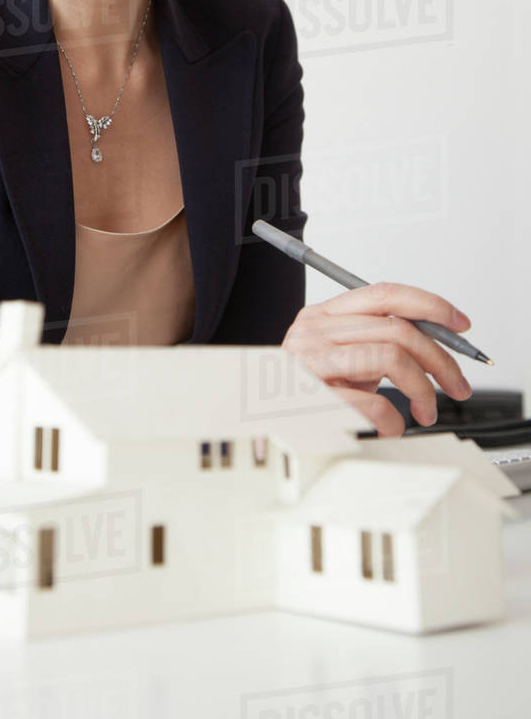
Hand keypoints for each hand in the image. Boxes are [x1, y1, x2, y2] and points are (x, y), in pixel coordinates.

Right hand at [282, 281, 473, 436]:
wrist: (258, 415)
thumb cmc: (307, 387)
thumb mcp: (343, 355)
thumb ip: (378, 341)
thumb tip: (436, 344)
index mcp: (325, 313)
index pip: (385, 294)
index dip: (430, 304)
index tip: (460, 325)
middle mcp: (316, 328)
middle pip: (397, 329)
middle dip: (440, 359)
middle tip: (456, 385)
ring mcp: (311, 359)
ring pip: (391, 356)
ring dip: (422, 389)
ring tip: (425, 410)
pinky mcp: (311, 393)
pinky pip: (371, 400)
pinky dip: (394, 417)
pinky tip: (393, 425)